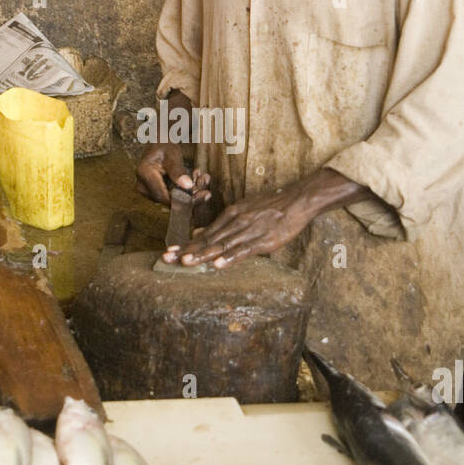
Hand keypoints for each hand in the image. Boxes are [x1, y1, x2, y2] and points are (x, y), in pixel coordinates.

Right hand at [135, 147, 211, 209]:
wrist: (158, 143)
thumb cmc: (164, 145)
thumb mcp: (172, 154)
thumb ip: (178, 171)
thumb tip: (187, 186)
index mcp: (144, 173)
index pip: (162, 196)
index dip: (182, 199)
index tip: (200, 194)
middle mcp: (143, 186)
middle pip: (168, 200)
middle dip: (190, 194)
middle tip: (205, 183)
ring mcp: (148, 191)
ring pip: (173, 200)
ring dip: (190, 192)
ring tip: (203, 178)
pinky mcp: (155, 193)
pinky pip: (173, 197)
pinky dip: (186, 191)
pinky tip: (197, 180)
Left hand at [162, 168, 366, 267]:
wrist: (296, 200)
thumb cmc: (270, 206)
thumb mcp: (242, 210)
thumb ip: (222, 224)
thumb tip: (199, 232)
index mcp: (230, 215)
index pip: (204, 233)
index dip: (185, 245)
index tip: (168, 252)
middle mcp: (235, 222)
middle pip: (207, 240)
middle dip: (186, 251)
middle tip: (166, 259)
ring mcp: (249, 231)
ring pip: (221, 245)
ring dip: (202, 255)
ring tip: (186, 263)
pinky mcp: (263, 240)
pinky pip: (244, 250)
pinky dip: (230, 257)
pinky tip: (218, 264)